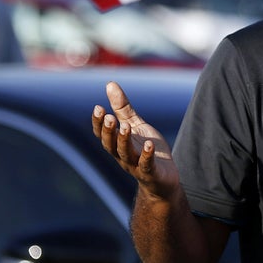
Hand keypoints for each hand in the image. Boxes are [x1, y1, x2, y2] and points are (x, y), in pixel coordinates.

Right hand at [92, 82, 178, 197]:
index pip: (103, 134)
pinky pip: (146, 165)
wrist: (164, 178)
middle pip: (110, 144)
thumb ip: (122, 108)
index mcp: (117, 143)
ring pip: (125, 154)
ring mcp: (135, 165)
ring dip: (124, 140)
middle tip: (109, 117)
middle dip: (108, 131)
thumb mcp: (135, 125)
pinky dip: (146, 155)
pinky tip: (149, 144)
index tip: (98, 107)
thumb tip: (110, 84)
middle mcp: (122, 156)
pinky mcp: (151, 173)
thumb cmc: (147, 149)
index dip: (98, 123)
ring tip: (125, 127)